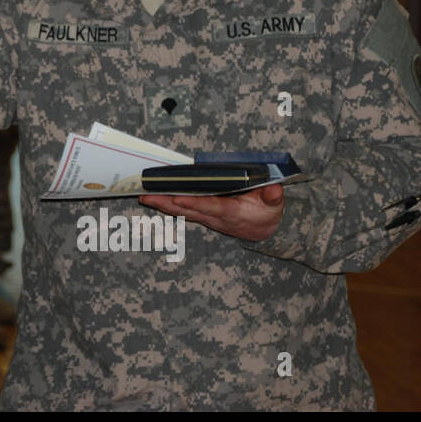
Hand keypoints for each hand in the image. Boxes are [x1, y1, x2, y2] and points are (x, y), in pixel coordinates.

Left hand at [138, 183, 285, 241]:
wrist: (266, 231)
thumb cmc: (268, 213)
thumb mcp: (275, 204)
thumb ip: (273, 197)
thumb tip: (274, 190)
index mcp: (232, 212)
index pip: (210, 207)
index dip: (194, 203)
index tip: (177, 198)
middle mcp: (216, 217)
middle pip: (189, 210)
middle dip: (167, 204)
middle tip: (147, 196)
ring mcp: (208, 218)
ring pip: (182, 212)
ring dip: (163, 205)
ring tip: (144, 197)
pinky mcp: (204, 216)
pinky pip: (183, 212)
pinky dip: (168, 206)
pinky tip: (154, 200)